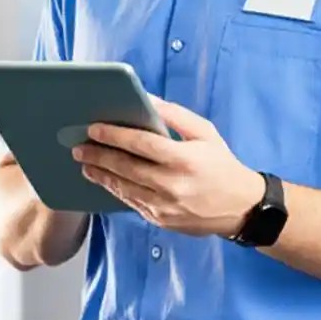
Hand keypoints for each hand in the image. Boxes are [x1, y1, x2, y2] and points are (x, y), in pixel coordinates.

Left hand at [72, 96, 263, 237]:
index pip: (141, 144)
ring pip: (124, 188)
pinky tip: (104, 179)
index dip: (114, 135)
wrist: (242, 208)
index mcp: (185, 159)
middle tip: (78, 146)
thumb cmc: (222, 164)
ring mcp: (165, 207)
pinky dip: (115, 190)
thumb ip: (174, 115)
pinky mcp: (161, 221)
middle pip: (126, 167)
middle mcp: (173, 185)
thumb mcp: (205, 133)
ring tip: (84, 163)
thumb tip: (145, 98)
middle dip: (98, 155)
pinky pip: (131, 203)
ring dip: (100, 174)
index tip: (92, 128)